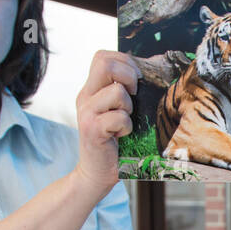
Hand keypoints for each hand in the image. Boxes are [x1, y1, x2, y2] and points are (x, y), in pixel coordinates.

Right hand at [74, 50, 139, 194]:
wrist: (95, 173)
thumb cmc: (113, 144)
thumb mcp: (116, 112)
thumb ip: (122, 92)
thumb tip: (145, 75)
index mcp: (91, 89)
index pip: (103, 56)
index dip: (124, 63)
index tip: (134, 83)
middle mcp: (85, 97)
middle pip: (105, 63)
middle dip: (129, 76)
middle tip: (133, 97)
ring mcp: (86, 112)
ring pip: (116, 91)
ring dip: (129, 106)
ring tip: (125, 122)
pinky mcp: (92, 129)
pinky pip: (119, 117)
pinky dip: (127, 126)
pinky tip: (122, 135)